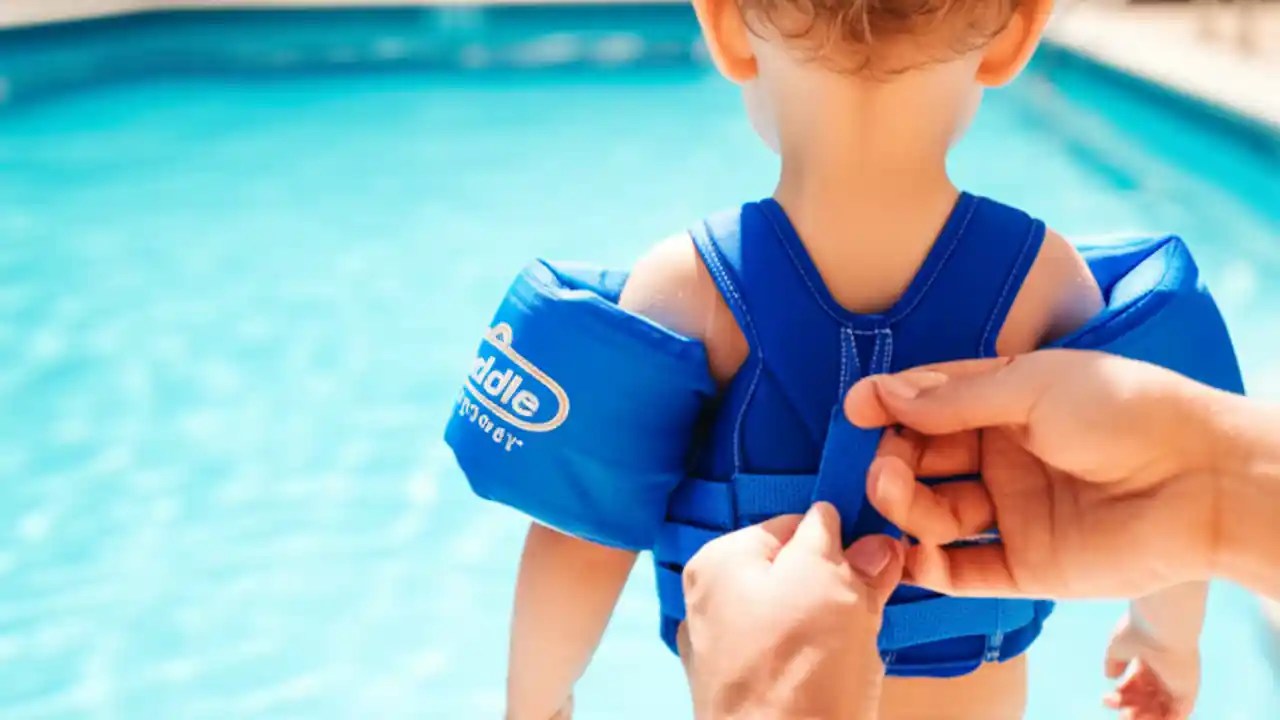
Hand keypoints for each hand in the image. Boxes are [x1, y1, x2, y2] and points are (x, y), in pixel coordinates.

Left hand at [679, 503, 902, 719]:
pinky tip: (830, 684)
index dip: (840, 542)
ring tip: (847, 657)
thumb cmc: (800, 667)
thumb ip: (852, 553)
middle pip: (794, 576)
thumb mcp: (836, 586)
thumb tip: (875, 541)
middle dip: (837, 591)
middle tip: (863, 615)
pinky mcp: (741, 694)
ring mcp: (720, 652)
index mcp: (719, 559)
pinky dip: (814, 667)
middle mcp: (707, 601)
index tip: (874, 564)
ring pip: (796, 621)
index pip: (794, 526)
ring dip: (831, 632)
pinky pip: (789, 662)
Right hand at [844, 350, 1225, 598]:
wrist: (1199, 480)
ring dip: (905, 507)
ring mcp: (1013, 513)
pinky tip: (907, 553)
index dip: (891, 406)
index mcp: (1007, 405)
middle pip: (925, 461)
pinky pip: (964, 571)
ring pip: (936, 515)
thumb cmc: (1125, 411)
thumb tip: (882, 393)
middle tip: (880, 466)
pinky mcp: (1025, 565)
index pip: (932, 405)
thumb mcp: (1033, 386)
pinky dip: (928, 566)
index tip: (854, 408)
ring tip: (891, 495)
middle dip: (894, 461)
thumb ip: (954, 397)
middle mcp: (1004, 458)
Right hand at [1104, 613, 1199, 719]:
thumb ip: (1113, 662)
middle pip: (1146, 699)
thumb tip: (1111, 676)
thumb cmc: (1139, 631)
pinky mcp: (1187, 693)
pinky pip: (1176, 716)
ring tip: (1125, 714)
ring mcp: (1176, 684)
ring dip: (1141, 716)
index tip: (1106, 697)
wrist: (1161, 624)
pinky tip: (1139, 717)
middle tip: (1113, 705)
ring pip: (1159, 709)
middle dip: (1127, 706)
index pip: (1135, 685)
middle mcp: (1164, 672)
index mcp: (1149, 659)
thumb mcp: (1118, 646)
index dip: (1120, 695)